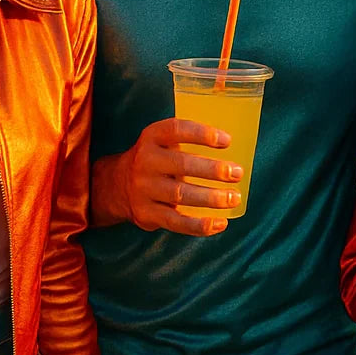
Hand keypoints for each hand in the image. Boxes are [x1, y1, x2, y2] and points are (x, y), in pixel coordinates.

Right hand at [91, 118, 240, 234]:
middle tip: (237, 173)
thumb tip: (234, 152)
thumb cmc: (157, 159)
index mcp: (152, 137)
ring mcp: (143, 189)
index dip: (202, 134)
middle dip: (213, 170)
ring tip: (234, 198)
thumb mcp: (163, 142)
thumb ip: (189, 142)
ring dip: (211, 198)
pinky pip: (176, 222)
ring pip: (180, 195)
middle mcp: (145, 161)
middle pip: (182, 165)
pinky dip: (200, 225)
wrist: (117, 185)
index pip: (176, 130)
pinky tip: (220, 223)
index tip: (227, 141)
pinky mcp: (146, 214)